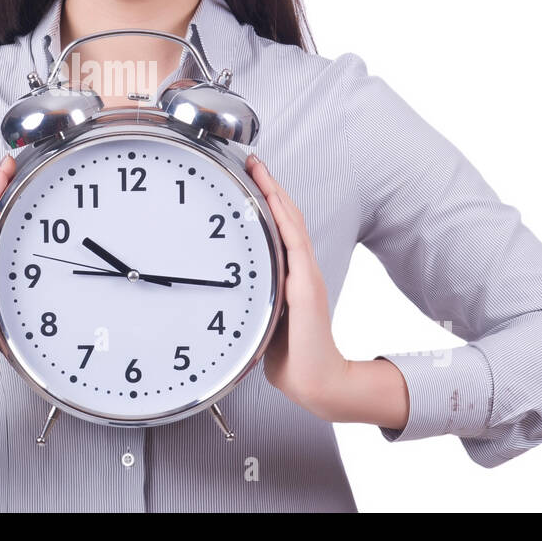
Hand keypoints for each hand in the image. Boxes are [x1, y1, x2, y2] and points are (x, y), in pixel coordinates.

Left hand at [247, 153, 350, 419]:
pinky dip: (284, 220)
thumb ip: (254, 298)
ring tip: (260, 170)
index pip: (277, 227)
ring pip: (290, 224)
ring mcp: (304, 276)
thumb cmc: (288, 356)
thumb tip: (226, 290)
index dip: (265, 199)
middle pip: (284, 217)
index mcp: (288, 275)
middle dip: (268, 186)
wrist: (314, 381)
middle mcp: (299, 270)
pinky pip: (295, 246)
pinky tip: (274, 201)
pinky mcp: (305, 288)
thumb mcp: (263, 319)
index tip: (249, 176)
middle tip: (251, 160)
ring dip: (274, 194)